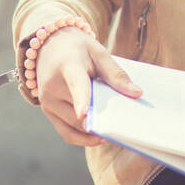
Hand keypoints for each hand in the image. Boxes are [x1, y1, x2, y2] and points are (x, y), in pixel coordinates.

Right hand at [28, 27, 142, 146]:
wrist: (50, 46)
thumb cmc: (79, 49)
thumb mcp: (100, 54)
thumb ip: (117, 75)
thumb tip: (137, 94)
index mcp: (68, 66)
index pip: (76, 85)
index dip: (81, 100)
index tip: (85, 114)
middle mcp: (52, 86)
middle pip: (79, 112)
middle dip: (101, 120)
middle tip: (124, 126)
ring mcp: (47, 101)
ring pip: (74, 126)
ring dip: (94, 132)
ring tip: (115, 131)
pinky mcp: (47, 111)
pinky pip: (66, 133)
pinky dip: (83, 138)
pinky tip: (99, 137)